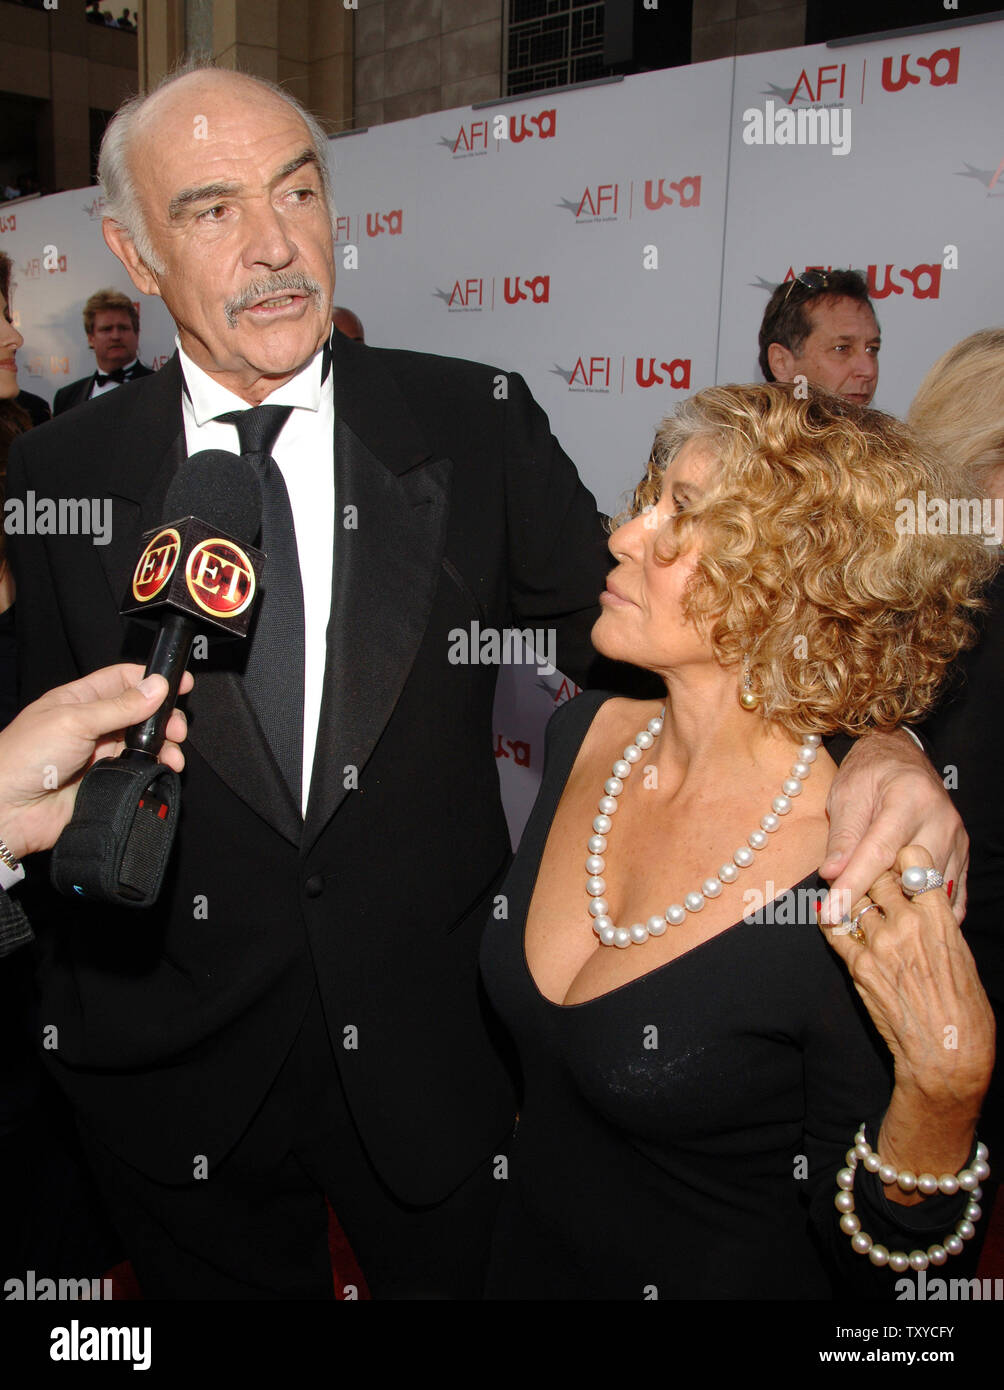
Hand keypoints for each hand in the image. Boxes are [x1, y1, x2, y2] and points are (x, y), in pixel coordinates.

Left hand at [0, 664, 192, 859]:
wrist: (10, 810)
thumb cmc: (25, 758)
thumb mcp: (74, 720)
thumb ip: (119, 705)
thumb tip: (156, 686)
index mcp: (79, 700)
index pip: (122, 680)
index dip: (152, 679)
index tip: (180, 683)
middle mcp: (93, 725)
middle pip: (141, 712)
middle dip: (165, 717)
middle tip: (177, 727)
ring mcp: (101, 754)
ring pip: (146, 742)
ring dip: (166, 745)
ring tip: (173, 752)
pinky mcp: (109, 781)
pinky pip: (141, 770)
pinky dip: (158, 768)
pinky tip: (164, 768)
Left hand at [818, 729, 966, 923]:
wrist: (900, 757)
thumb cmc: (869, 773)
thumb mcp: (846, 795)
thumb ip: (842, 836)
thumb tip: (832, 875)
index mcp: (909, 799)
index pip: (879, 853)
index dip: (854, 885)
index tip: (831, 912)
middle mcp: (941, 820)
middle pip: (910, 876)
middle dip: (878, 901)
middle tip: (847, 916)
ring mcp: (956, 839)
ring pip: (931, 891)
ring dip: (901, 907)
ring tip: (870, 915)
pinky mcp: (961, 854)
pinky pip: (949, 894)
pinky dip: (926, 909)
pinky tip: (905, 916)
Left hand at [820, 846, 993, 1191]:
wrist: (946, 1054)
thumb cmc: (964, 1008)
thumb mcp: (962, 955)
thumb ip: (939, 920)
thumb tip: (926, 898)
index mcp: (940, 916)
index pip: (914, 859)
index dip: (901, 854)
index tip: (895, 852)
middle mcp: (908, 923)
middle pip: (878, 874)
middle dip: (873, 870)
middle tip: (867, 870)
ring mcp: (880, 943)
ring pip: (855, 899)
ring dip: (852, 896)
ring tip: (849, 893)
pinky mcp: (859, 965)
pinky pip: (835, 929)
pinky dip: (830, 919)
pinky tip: (829, 914)